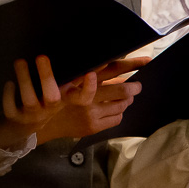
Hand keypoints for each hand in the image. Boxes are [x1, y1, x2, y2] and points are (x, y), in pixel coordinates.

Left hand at [0, 55, 92, 146]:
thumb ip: (73, 75)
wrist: (22, 126)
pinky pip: (11, 108)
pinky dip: (9, 95)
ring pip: (29, 100)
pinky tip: (8, 82)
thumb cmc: (44, 101)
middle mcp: (49, 109)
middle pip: (52, 97)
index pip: (82, 99)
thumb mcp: (60, 91)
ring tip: (20, 61)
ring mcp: (32, 115)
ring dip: (24, 80)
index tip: (90, 73)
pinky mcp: (15, 117)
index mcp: (63, 100)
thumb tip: (95, 58)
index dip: (88, 89)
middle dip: (47, 77)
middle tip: (42, 56)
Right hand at [33, 57, 148, 143]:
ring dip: (127, 99)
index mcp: (81, 79)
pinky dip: (120, 112)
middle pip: (120, 89)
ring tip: (127, 96)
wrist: (43, 122)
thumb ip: (92, 75)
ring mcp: (91, 113)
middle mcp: (87, 95)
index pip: (110, 68)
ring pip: (121, 105)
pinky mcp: (93, 127)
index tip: (145, 60)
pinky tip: (116, 108)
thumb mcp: (69, 80)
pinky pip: (116, 118)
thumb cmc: (58, 97)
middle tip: (138, 85)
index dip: (129, 64)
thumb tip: (117, 74)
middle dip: (133, 87)